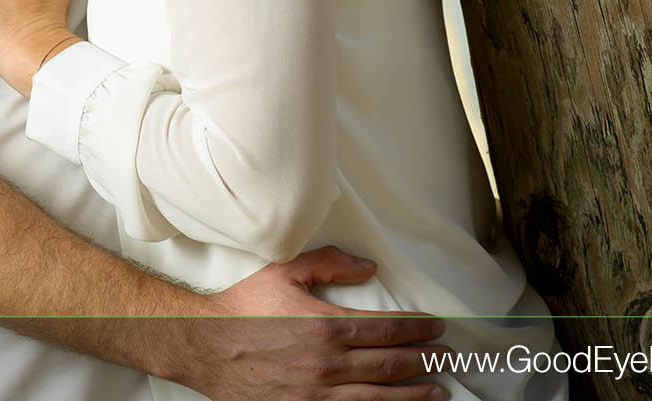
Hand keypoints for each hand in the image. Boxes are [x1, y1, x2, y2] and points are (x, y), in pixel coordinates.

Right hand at [179, 247, 451, 400]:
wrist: (205, 347)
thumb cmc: (242, 307)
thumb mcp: (284, 271)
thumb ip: (329, 264)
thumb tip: (368, 268)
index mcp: (325, 326)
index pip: (387, 329)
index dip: (417, 330)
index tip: (436, 328)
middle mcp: (327, 364)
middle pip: (391, 365)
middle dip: (425, 361)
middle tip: (446, 358)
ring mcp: (317, 394)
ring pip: (379, 398)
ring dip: (413, 394)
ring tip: (437, 390)